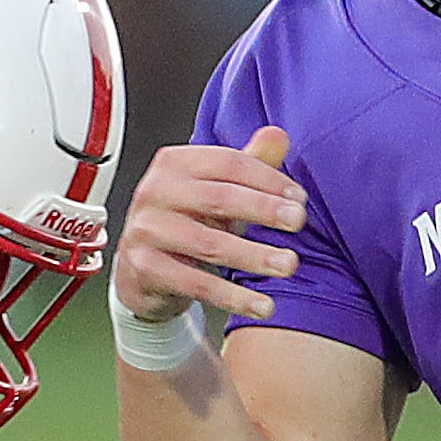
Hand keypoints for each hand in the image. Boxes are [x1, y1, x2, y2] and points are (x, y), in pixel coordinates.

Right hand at [111, 128, 306, 323]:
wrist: (141, 270)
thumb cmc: (186, 222)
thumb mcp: (218, 190)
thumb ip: (249, 163)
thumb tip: (279, 137)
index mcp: (175, 163)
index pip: (228, 164)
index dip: (268, 180)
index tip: (298, 199)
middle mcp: (155, 192)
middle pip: (218, 198)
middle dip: (263, 210)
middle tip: (297, 222)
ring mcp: (146, 231)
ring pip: (208, 244)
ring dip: (254, 255)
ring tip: (287, 265)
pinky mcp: (144, 268)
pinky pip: (196, 284)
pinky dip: (233, 296)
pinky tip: (262, 304)